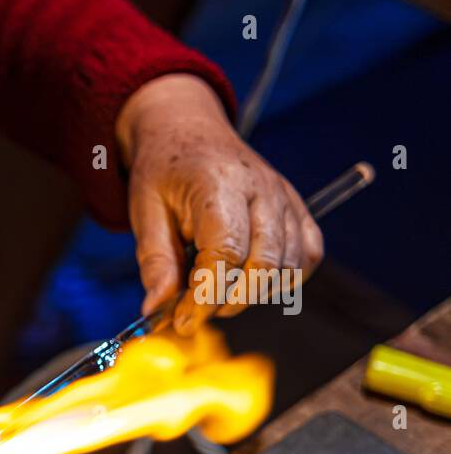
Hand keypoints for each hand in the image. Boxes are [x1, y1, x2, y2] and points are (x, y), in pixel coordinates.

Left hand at [116, 74, 323, 333]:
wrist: (188, 132)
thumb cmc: (164, 172)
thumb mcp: (145, 213)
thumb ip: (155, 262)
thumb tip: (156, 310)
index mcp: (218, 184)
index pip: (226, 253)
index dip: (206, 296)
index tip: (182, 321)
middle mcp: (262, 188)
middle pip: (264, 264)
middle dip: (228, 301)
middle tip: (195, 312)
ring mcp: (285, 196)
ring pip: (288, 265)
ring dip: (252, 294)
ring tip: (216, 293)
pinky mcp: (297, 207)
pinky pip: (307, 254)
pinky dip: (285, 279)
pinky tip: (251, 282)